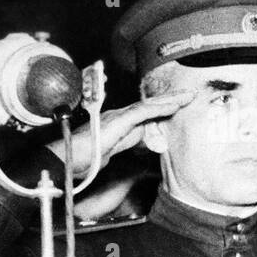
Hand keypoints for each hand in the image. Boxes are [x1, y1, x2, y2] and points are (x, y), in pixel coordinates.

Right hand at [47, 91, 194, 177]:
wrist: (66, 161)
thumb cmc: (82, 161)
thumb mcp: (111, 154)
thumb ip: (128, 145)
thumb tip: (146, 142)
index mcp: (116, 123)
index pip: (144, 114)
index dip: (162, 109)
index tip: (179, 106)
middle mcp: (117, 115)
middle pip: (149, 106)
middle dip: (170, 100)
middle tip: (190, 95)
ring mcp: (117, 116)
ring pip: (149, 105)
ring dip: (170, 101)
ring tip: (188, 97)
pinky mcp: (118, 121)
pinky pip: (143, 112)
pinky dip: (160, 108)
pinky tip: (175, 105)